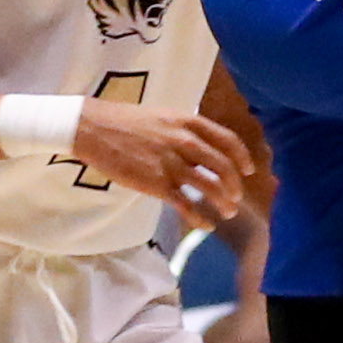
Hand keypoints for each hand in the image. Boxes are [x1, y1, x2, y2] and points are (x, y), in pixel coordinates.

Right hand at [67, 103, 247, 223]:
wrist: (93, 128)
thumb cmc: (126, 122)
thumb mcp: (164, 117)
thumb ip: (185, 130)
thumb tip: (204, 147)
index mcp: (188, 122)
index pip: (227, 140)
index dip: (242, 158)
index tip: (248, 171)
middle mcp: (184, 141)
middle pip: (223, 167)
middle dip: (235, 186)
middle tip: (236, 198)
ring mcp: (171, 163)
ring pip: (210, 187)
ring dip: (223, 203)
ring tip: (227, 212)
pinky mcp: (156, 183)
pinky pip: (186, 205)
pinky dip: (200, 218)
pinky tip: (205, 226)